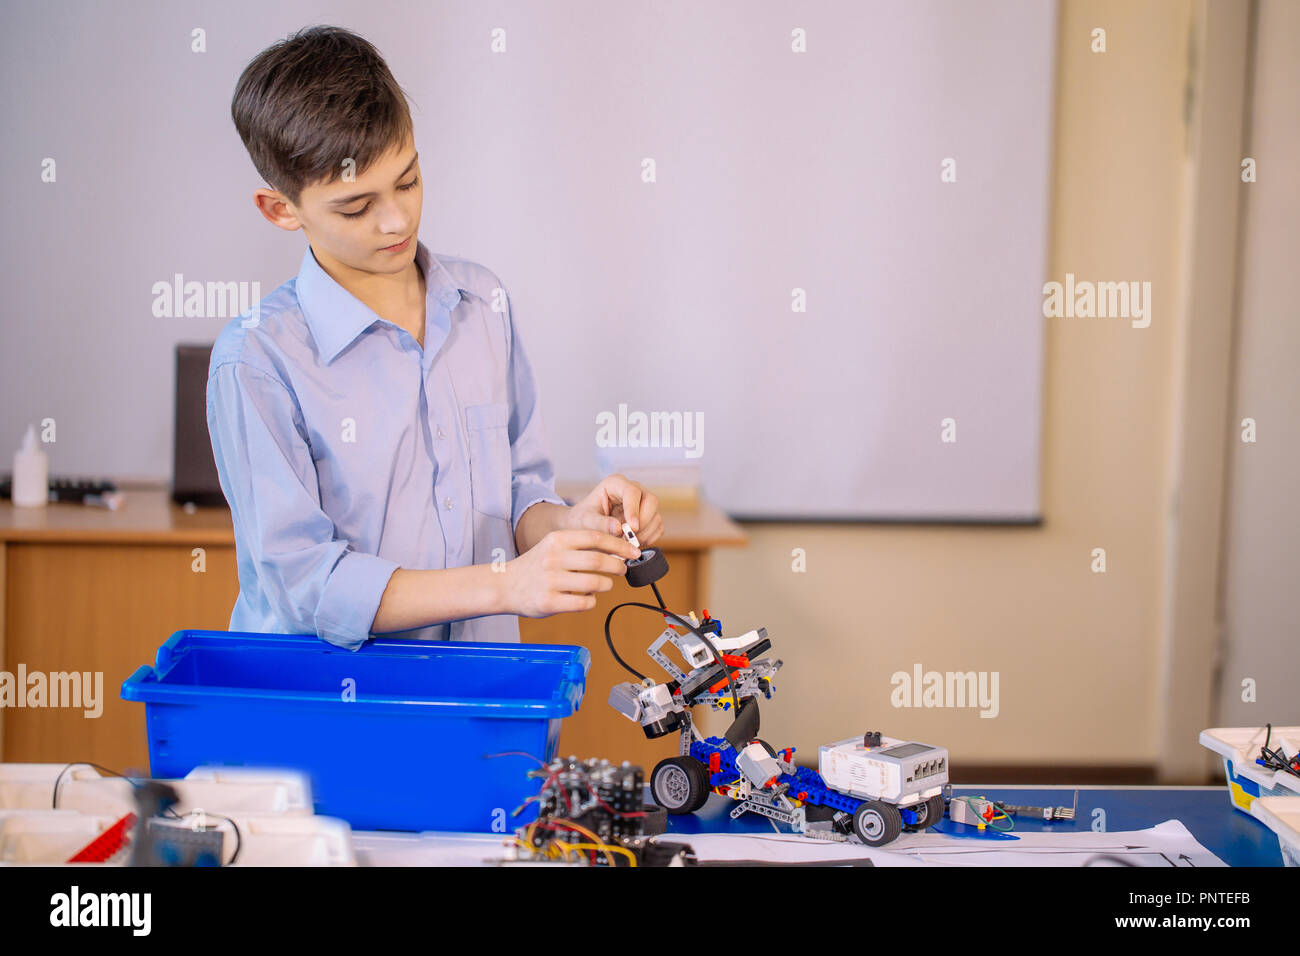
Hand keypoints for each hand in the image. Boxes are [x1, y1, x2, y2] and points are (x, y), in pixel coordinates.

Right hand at [501, 528, 638, 617]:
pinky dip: (592, 600)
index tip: (633, 551)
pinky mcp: (550, 602)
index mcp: (557, 539)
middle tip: (623, 569)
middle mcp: (553, 558)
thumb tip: (616, 548)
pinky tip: (588, 597)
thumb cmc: (536, 565)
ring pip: (595, 583)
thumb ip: (580, 544)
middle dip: (618, 566)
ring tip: (606, 584)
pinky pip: (584, 602)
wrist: (505, 585)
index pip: (596, 537)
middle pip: (599, 560)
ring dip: (607, 584)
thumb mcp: (553, 545)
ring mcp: (551, 581)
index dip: (619, 545)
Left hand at [564, 473, 663, 547]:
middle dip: (643, 522)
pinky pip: (657, 527)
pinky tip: (634, 544)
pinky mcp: (648, 517)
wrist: (583, 528)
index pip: (632, 492)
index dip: (634, 510)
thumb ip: (599, 524)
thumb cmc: (582, 520)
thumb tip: (617, 528)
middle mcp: (632, 490)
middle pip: (651, 501)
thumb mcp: (585, 521)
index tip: (631, 528)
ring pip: (656, 516)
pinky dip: (649, 538)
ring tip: (628, 544)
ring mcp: (642, 504)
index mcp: (616, 484)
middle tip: (630, 539)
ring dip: (645, 533)